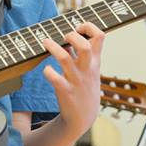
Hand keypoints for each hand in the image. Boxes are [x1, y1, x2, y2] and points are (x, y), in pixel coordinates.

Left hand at [39, 22, 105, 136]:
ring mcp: (76, 80)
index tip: (78, 27)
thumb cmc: (84, 89)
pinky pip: (55, 79)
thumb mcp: (90, 71)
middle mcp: (86, 69)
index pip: (100, 36)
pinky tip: (46, 70)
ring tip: (45, 42)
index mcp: (94, 62)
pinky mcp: (65, 91)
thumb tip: (68, 39)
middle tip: (64, 36)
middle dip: (72, 35)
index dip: (89, 27)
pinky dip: (48, 72)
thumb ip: (81, 55)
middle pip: (84, 46)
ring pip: (65, 59)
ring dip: (54, 48)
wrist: (83, 118)